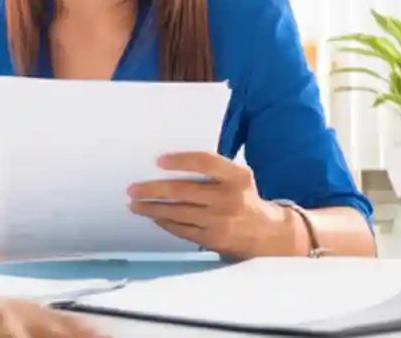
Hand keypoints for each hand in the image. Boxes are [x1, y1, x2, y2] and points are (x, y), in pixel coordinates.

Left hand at [127, 152, 295, 258]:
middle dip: (153, 190)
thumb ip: (211, 171)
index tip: (158, 161)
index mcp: (237, 177)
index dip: (181, 161)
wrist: (268, 233)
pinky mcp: (214, 240)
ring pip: (178, 214)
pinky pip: (182, 230)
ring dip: (152, 209)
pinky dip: (165, 223)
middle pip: (184, 191)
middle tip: (132, 189)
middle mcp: (230, 199)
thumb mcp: (236, 178)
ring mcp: (221, 222)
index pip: (206, 163)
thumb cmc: (242, 197)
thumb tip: (165, 167)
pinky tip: (153, 217)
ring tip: (134, 204)